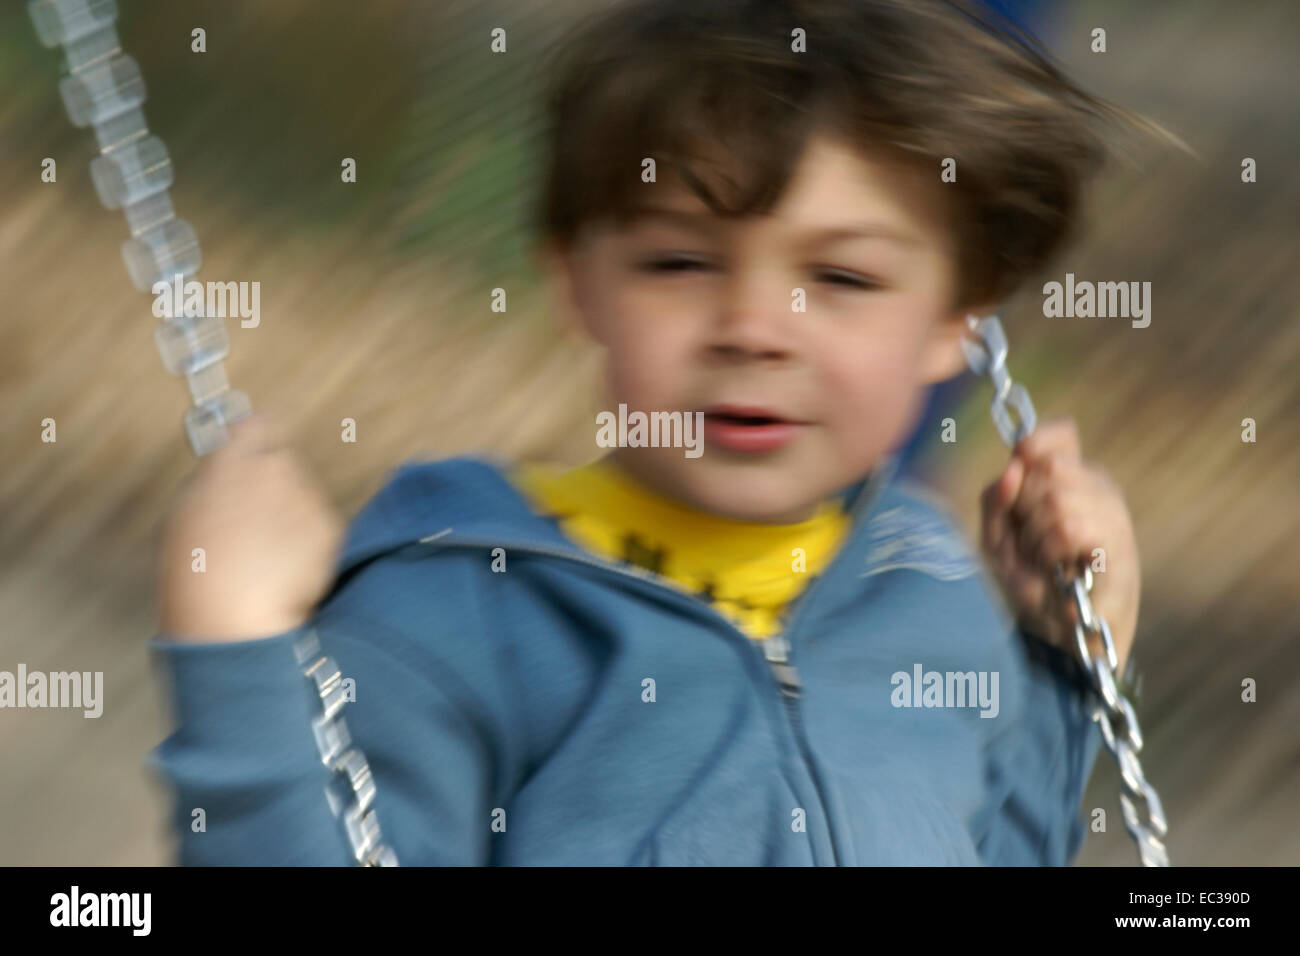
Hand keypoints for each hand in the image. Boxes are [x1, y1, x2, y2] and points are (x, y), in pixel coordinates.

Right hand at [156, 414, 344, 641]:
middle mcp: (273, 471)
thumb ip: (212, 478)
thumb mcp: (183, 513)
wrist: (233, 618)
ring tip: (264, 552)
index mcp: (230, 463)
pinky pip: (318, 523)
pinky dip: (307, 539)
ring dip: (289, 512)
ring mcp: (306, 498)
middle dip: (272, 481)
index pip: (257, 423)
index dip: (257, 436)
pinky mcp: (330, 527)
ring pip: (302, 494)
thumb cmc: (196, 573)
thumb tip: (229, 464)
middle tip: (253, 519)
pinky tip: (283, 565)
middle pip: (281, 461)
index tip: (256, 447)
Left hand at [979, 417, 1139, 675]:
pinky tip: (1058, 571)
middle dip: (1024, 508)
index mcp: (1072, 479)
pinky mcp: (1120, 550)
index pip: (1061, 434)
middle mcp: (1100, 490)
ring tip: (1044, 561)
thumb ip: (996, 500)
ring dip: (1035, 536)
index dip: (1035, 443)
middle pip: (1049, 468)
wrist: (1058, 636)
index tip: (1018, 465)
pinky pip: (1072, 527)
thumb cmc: (1030, 583)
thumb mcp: (997, 540)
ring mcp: (1115, 518)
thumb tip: (1012, 466)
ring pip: (1059, 498)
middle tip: (1029, 543)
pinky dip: (1051, 550)